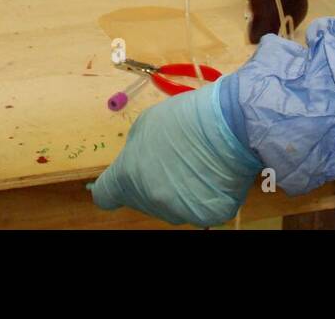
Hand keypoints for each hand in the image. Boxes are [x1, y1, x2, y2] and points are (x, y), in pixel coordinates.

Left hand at [89, 81, 260, 225]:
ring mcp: (179, 211)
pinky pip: (200, 207)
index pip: (105, 196)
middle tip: (173, 157)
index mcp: (127, 176)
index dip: (110, 189)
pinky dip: (205, 195)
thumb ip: (135, 151)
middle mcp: (150, 200)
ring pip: (173, 205)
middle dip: (152, 182)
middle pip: (143, 199)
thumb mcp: (145, 125)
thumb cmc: (184, 118)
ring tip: (197, 161)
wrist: (230, 125)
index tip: (120, 183)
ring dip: (179, 189)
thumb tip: (136, 163)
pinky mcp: (207, 216)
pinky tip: (213, 173)